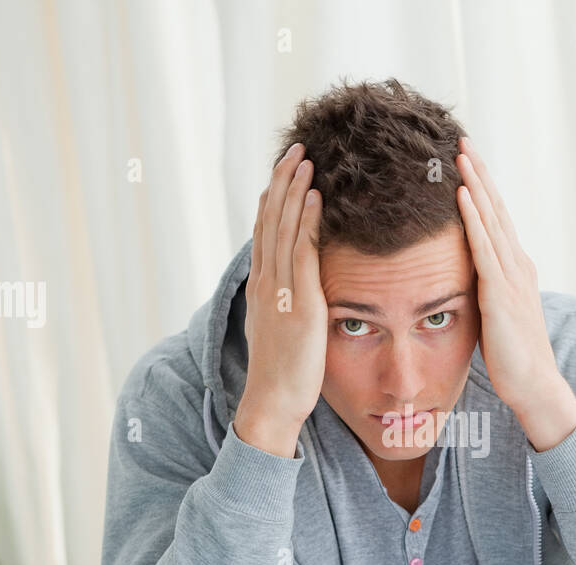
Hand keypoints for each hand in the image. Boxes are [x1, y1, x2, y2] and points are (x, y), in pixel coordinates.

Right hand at [235, 143, 326, 456]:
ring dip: (293, 190)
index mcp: (262, 289)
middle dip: (282, 183)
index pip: (265, 234)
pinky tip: (314, 197)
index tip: (282, 174)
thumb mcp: (282, 332)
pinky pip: (301, 252)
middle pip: (270, 221)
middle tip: (295, 150)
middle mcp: (265, 283)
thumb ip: (287, 307)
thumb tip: (297, 294)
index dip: (272, 201)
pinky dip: (305, 221)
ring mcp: (279, 291)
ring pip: (282, 228)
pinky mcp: (299, 303)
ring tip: (305, 159)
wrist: (272, 403)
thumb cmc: (283, 376)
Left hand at [456, 138, 575, 450]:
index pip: (496, 220)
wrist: (534, 385)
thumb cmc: (512, 356)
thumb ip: (484, 290)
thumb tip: (464, 278)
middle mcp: (517, 265)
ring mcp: (512, 277)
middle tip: (463, 141)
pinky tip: (463, 196)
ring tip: (461, 155)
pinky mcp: (501, 293)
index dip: (483, 189)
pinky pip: (484, 248)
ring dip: (476, 185)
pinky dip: (474, 219)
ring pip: (491, 221)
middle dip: (479, 174)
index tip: (467, 160)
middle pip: (496, 210)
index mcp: (515, 269)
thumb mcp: (495, 313)